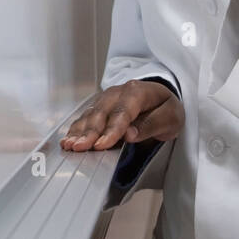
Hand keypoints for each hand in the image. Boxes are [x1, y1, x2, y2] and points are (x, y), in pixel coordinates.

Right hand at [59, 79, 183, 150]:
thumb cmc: (166, 108)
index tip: (101, 146)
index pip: (123, 112)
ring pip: (90, 114)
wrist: (161, 97)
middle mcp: (118, 92)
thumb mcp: (170, 117)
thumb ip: (151, 124)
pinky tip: (68, 139)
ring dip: (79, 131)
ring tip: (69, 145)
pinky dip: (76, 129)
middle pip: (102, 112)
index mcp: (137, 92)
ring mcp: (107, 98)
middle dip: (90, 132)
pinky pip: (86, 117)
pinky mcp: (100, 107)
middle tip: (79, 147)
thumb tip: (130, 135)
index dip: (111, 130)